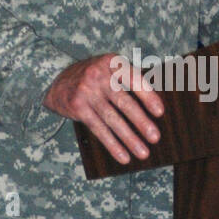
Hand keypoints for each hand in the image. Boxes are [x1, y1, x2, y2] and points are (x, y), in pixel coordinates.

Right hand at [43, 53, 163, 164]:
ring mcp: (86, 92)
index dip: (147, 96)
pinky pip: (98, 129)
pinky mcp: (77, 107)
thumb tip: (157, 105)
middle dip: (140, 122)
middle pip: (123, 102)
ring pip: (111, 119)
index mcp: (111, 62)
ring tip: (143, 152)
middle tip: (155, 137)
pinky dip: (112, 145)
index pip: (133, 79)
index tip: (160, 112)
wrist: (58, 81)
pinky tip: (124, 156)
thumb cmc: (95, 77)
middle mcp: (97, 75)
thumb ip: (130, 79)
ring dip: (129, 138)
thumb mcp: (109, 68)